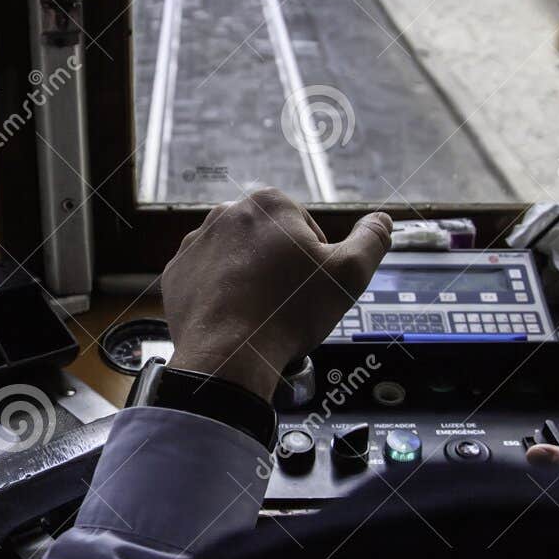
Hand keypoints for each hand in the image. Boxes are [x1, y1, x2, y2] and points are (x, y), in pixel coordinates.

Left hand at [162, 188, 391, 402]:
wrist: (228, 354)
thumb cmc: (288, 312)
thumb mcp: (349, 274)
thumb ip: (371, 240)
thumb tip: (382, 220)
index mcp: (269, 203)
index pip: (305, 228)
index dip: (315, 261)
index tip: (310, 288)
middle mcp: (225, 213)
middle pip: (269, 242)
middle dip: (280, 268)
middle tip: (287, 304)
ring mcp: (196, 243)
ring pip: (237, 260)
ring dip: (250, 280)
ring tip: (260, 314)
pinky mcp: (177, 273)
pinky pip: (207, 280)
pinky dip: (221, 296)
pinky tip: (235, 318)